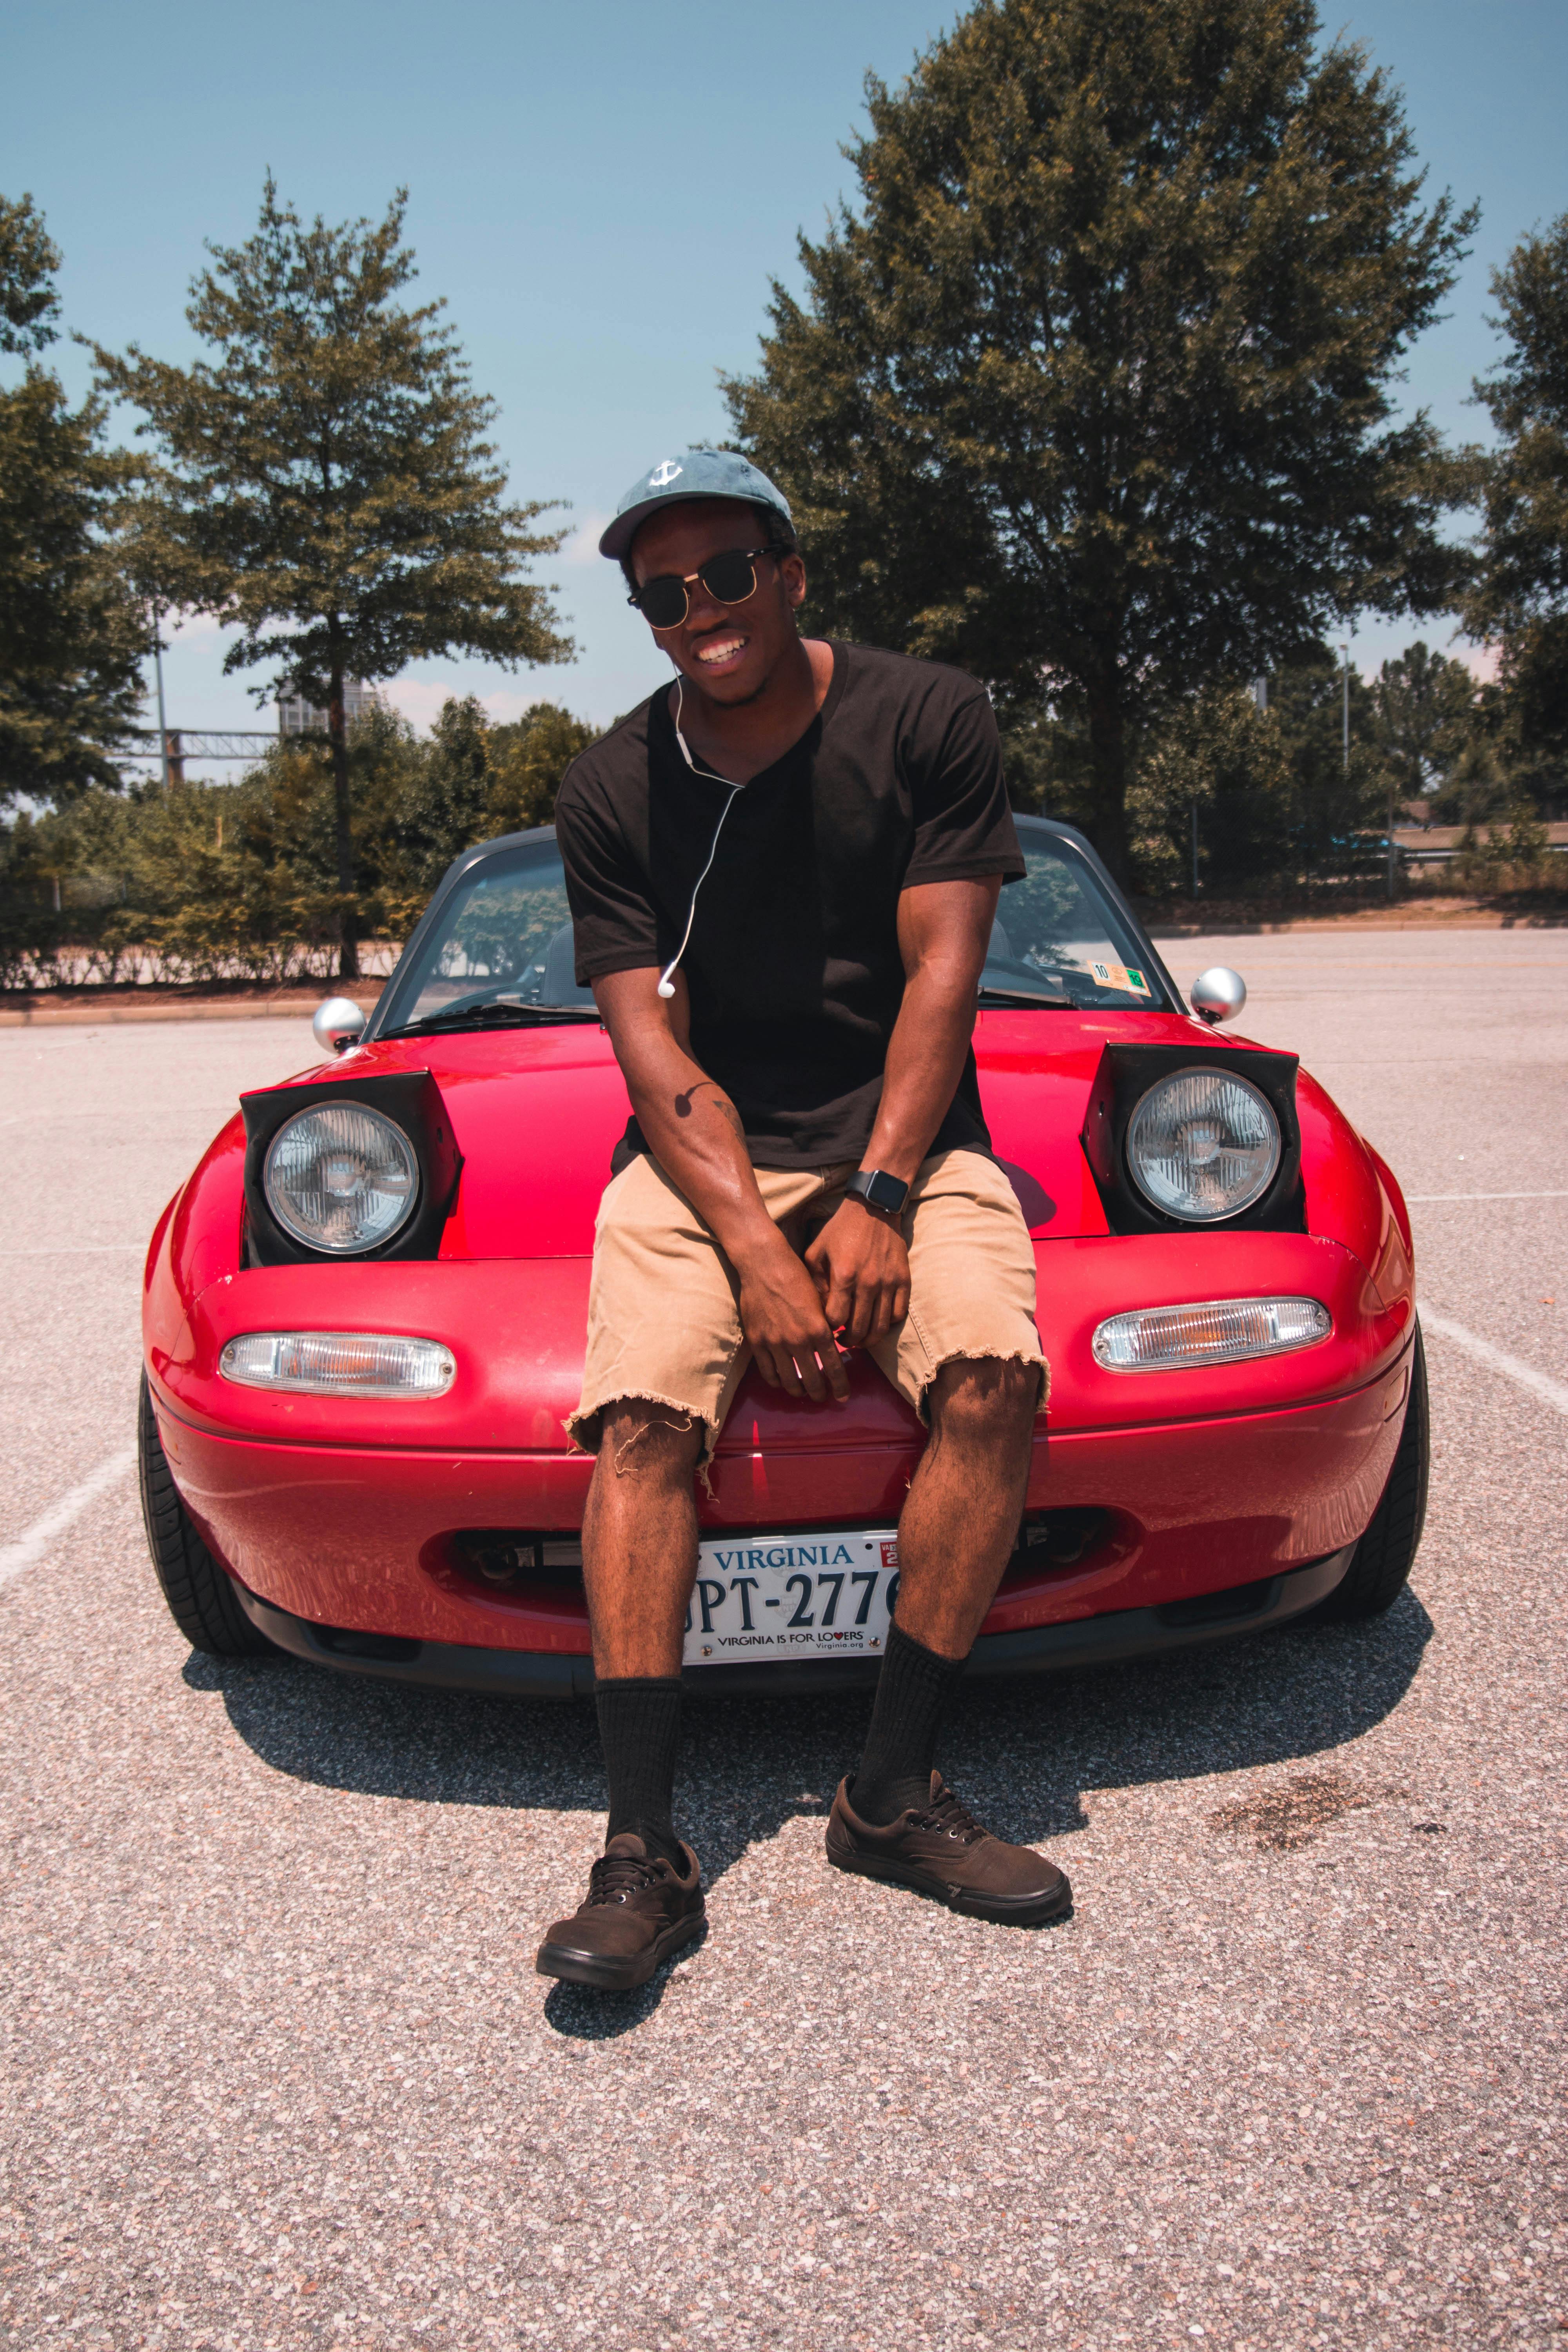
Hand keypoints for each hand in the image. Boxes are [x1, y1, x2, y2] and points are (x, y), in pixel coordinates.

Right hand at [734, 1230, 850, 1401]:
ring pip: (789, 1381)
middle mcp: (798, 1340)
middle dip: (820, 1393)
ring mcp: (775, 1343)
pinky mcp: (757, 1342)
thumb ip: (825, 1326)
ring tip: (803, 1392)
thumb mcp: (819, 1301)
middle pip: (812, 1380)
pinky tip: (782, 1381)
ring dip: (799, 1391)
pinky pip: (768, 1372)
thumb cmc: (796, 1276)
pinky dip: (777, 1381)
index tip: (844, 1397)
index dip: (840, 1387)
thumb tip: (832, 1346)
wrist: (764, 1265)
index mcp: (818, 1329)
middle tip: (823, 1397)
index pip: (834, 1368)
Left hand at [804, 1200, 911, 1349]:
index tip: (828, 1327)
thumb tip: (821, 1310)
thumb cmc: (840, 1230)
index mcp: (844, 1275)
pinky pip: (898, 1314)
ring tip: (860, 1339)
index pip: (836, 1319)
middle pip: (859, 1329)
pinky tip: (877, 1322)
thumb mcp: (816, 1251)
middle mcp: (868, 1282)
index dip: (830, 1328)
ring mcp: (889, 1282)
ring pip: (880, 1327)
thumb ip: (816, 1283)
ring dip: (869, 1339)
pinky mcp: (904, 1280)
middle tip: (844, 1340)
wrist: (874, 1209)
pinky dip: (888, 1324)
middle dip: (849, 1340)